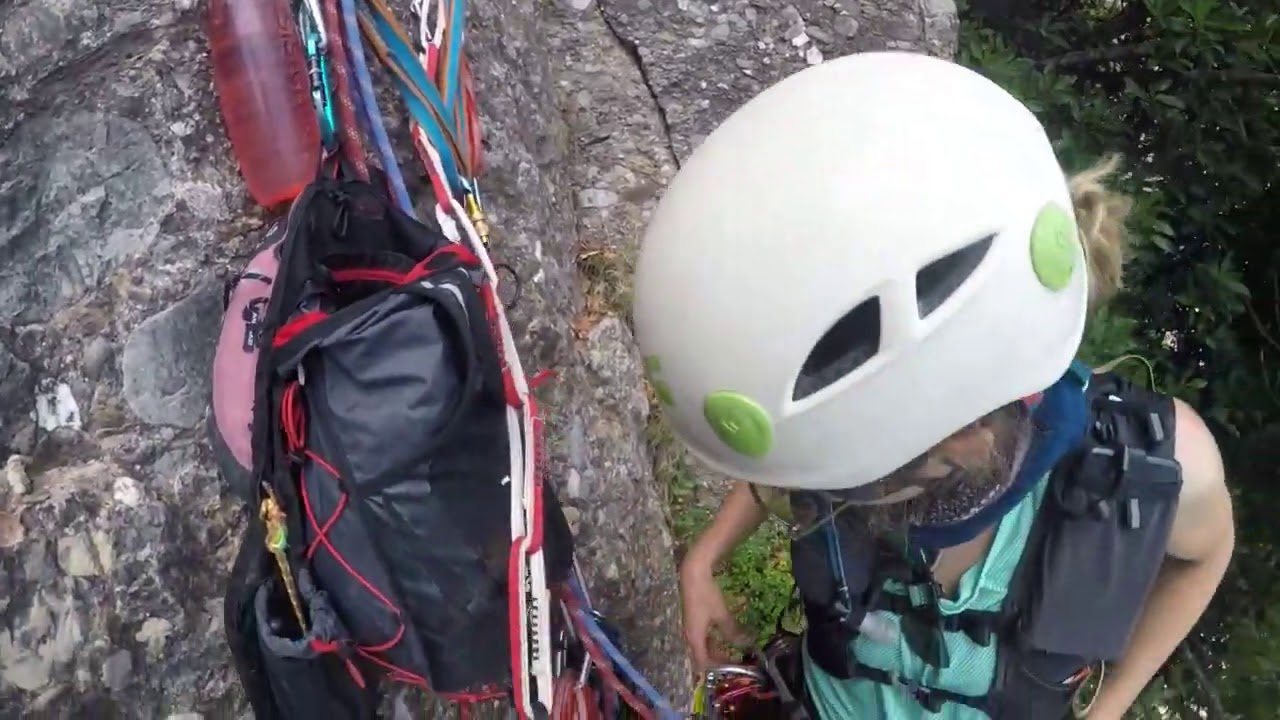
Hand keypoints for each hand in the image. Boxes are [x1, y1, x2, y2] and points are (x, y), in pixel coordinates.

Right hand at [679, 554, 749, 670]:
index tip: (733, 667)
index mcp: (695, 637)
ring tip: (731, 648)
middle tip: (734, 659)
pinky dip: (712, 639)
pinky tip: (722, 633)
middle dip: (717, 659)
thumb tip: (745, 644)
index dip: (717, 667)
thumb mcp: (721, 614)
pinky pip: (701, 636)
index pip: (703, 662)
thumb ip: (732, 630)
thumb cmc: (706, 595)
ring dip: (715, 649)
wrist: (692, 574)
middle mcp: (689, 635)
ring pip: (701, 645)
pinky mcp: (692, 619)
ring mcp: (689, 626)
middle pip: (701, 655)